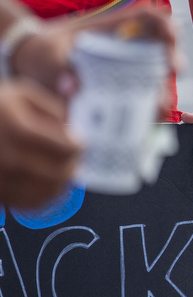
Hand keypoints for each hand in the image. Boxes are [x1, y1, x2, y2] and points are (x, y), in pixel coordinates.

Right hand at [0, 80, 81, 206]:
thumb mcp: (19, 93)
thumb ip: (51, 107)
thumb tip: (71, 127)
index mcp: (17, 128)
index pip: (64, 147)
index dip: (77, 145)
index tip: (79, 142)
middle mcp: (8, 156)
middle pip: (59, 172)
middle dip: (72, 164)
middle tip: (73, 157)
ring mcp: (0, 178)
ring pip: (47, 191)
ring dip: (62, 181)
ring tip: (62, 170)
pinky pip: (29, 203)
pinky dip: (44, 194)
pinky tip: (45, 182)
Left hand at [12, 5, 176, 94]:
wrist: (31, 67)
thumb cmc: (42, 53)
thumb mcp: (47, 55)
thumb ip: (58, 68)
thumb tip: (72, 88)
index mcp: (114, 28)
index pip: (150, 17)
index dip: (166, 24)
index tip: (170, 37)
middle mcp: (127, 47)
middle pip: (162, 47)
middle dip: (172, 58)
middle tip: (172, 70)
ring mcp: (126, 69)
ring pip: (156, 76)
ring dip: (162, 89)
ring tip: (159, 105)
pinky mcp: (120, 90)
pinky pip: (141, 98)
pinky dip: (145, 108)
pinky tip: (143, 118)